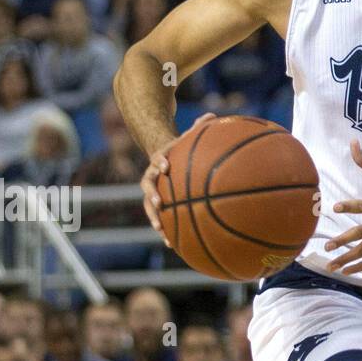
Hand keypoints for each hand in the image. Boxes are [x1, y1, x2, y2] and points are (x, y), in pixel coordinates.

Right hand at [141, 113, 214, 242]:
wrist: (162, 159)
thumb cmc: (179, 149)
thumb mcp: (187, 138)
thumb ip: (198, 128)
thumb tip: (213, 114)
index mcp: (159, 161)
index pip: (157, 160)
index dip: (160, 162)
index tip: (166, 165)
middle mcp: (152, 177)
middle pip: (148, 186)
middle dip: (152, 195)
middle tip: (158, 202)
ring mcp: (152, 192)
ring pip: (149, 207)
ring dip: (155, 218)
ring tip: (161, 230)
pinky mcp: (157, 205)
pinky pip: (159, 219)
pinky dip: (165, 231)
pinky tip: (173, 246)